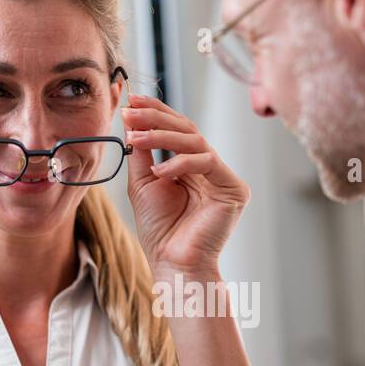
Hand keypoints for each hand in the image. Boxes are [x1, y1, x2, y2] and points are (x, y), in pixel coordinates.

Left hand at [121, 93, 248, 277]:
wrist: (174, 263)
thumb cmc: (160, 230)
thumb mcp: (143, 183)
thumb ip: (142, 152)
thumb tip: (132, 119)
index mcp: (192, 166)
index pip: (177, 130)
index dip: (155, 113)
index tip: (130, 101)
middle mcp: (210, 168)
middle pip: (188, 128)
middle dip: (157, 118)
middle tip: (131, 111)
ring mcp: (223, 177)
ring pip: (196, 140)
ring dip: (162, 135)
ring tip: (135, 137)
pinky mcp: (234, 189)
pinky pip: (207, 162)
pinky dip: (181, 163)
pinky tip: (159, 171)